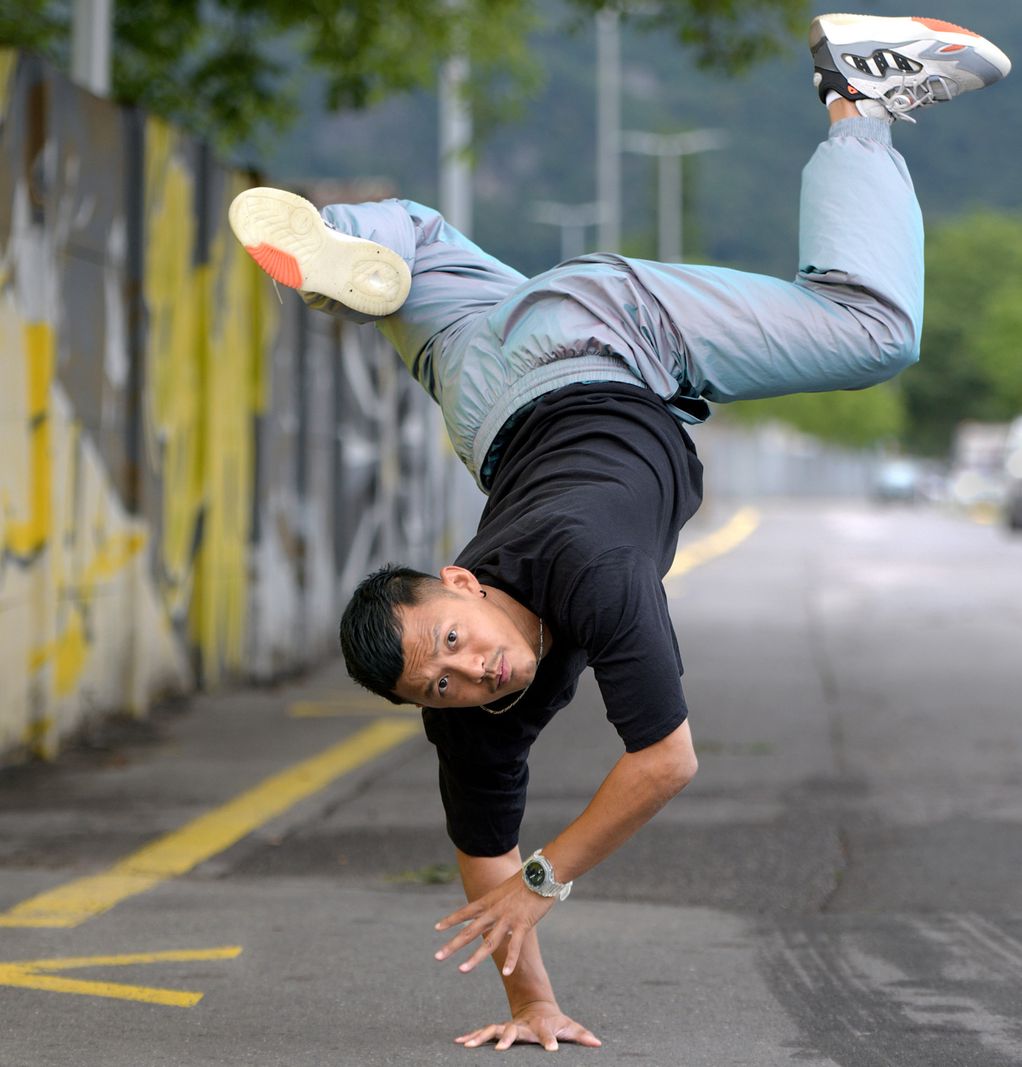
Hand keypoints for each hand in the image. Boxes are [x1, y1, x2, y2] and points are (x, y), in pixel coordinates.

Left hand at [435, 872, 554, 975]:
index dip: (450, 920)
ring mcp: (507, 919)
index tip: (436, 928)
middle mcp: (494, 911)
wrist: (542, 874)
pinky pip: (516, 945)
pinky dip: (511, 959)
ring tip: (461, 970)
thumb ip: (496, 904)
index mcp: (489, 901)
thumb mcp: (504, 891)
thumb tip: (491, 912)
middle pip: (469, 931)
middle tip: (437, 956)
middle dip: (453, 945)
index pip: (465, 912)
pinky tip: (506, 972)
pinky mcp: (523, 924)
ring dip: (474, 958)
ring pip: (488, 942)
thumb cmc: (525, 881)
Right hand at [455, 1001, 601, 1051]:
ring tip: (467, 1044)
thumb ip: (581, 1035)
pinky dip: (471, 1036)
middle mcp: (522, 1026)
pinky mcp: (499, 1029)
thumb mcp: (569, 1027)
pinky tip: (459, 1042)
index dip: (550, 1042)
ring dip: (481, 1037)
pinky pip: (483, 1032)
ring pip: (493, 1030)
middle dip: (507, 1040)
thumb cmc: (555, 1022)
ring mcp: (509, 1026)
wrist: (537, 1006)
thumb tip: (598, 1044)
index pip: (547, 1035)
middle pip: (513, 1032)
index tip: (553, 1051)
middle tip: (500, 1049)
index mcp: (540, 1027)